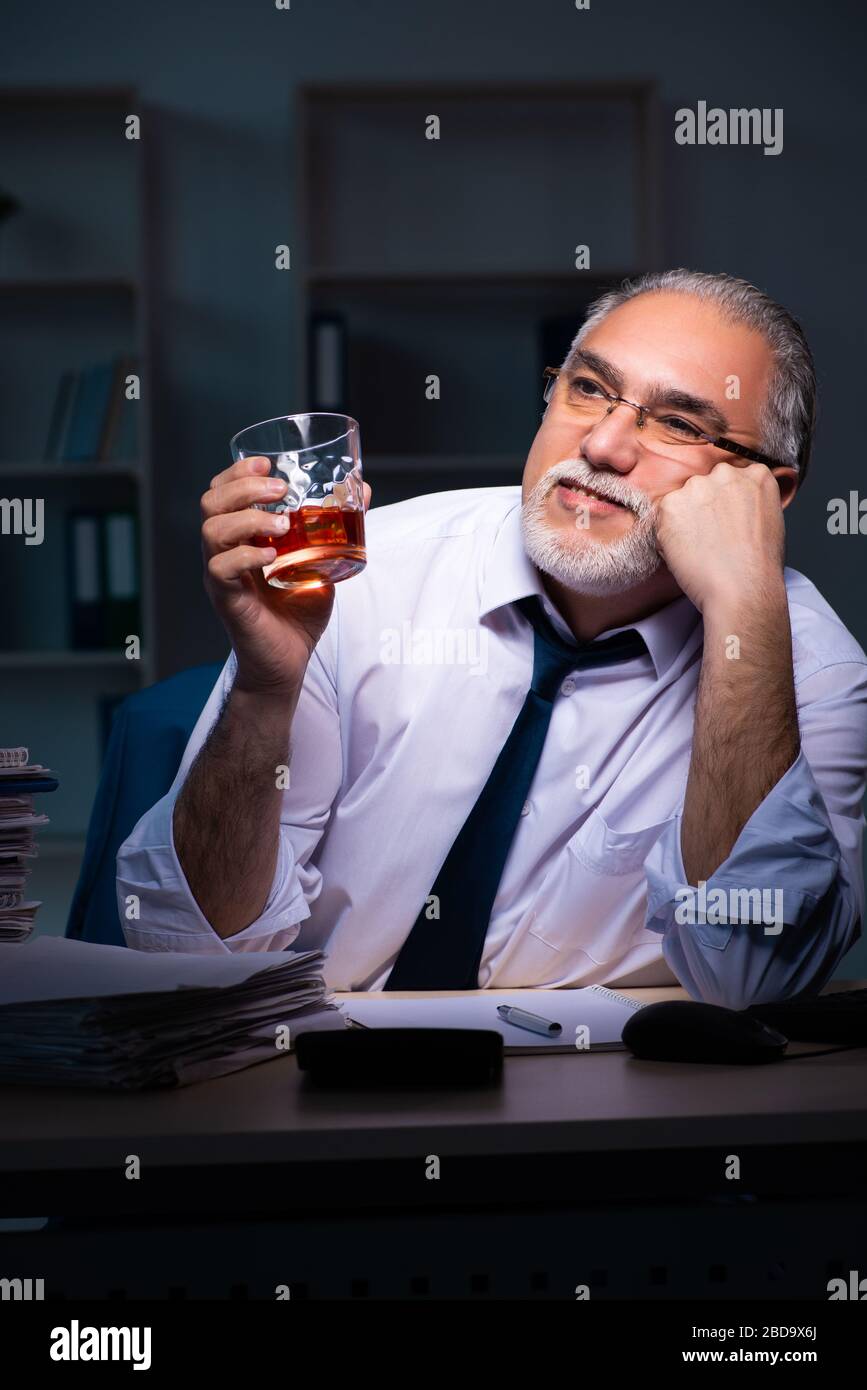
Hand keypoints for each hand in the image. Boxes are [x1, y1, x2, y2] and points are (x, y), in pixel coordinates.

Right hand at [201, 457, 371, 695]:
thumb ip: (336, 529)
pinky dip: (246, 555)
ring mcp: (221, 575)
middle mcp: (224, 552)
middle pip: (211, 503)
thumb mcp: (323, 561)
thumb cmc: (298, 614)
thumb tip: (364, 491)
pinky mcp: (226, 599)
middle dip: (243, 487)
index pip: (223, 493)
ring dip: (248, 518)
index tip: (268, 464)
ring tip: (283, 523)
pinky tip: (271, 555)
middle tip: (279, 489)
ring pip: (211, 531)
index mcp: (240, 538)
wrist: (288, 662)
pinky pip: (221, 568)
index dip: (238, 472)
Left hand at [654, 463, 785, 613]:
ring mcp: (697, 487)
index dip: (725, 504)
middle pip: (705, 485)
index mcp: (756, 475)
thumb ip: (749, 501)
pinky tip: (686, 552)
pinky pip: (663, 517)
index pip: (731, 479)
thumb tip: (733, 505)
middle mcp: (726, 473)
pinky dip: (667, 535)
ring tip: (700, 548)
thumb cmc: (758, 565)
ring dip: (684, 520)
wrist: (742, 588)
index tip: (726, 522)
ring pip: (682, 500)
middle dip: (703, 508)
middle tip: (711, 538)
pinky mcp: (671, 504)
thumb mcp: (769, 520)